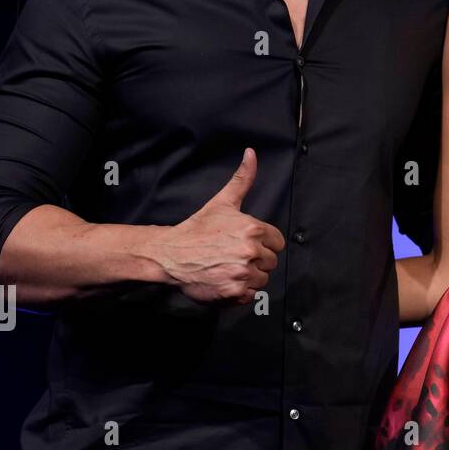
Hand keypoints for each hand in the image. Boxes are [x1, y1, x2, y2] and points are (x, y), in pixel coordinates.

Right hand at [153, 148, 284, 305]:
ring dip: (248, 277)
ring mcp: (242, 273)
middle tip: (233, 255)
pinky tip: (225, 280)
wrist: (171, 254)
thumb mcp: (223, 202)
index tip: (245, 243)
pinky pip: (250, 295)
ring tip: (228, 267)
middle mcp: (250, 251)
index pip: (277, 242)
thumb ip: (242, 179)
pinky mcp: (234, 292)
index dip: (263, 243)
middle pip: (270, 262)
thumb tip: (251, 153)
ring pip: (262, 279)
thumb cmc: (198, 229)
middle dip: (256, 260)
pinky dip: (240, 292)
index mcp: (253, 229)